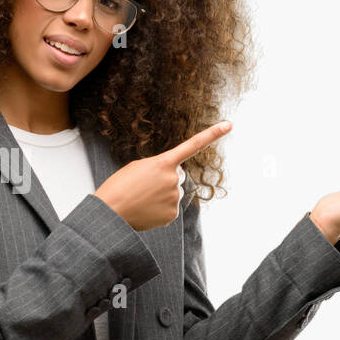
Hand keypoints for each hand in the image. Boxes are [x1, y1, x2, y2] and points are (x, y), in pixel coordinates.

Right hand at [95, 121, 232, 229]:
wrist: (110, 211)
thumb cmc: (120, 186)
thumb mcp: (139, 167)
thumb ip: (161, 168)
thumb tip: (176, 181)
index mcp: (164, 162)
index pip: (193, 145)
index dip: (213, 134)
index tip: (229, 125)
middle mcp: (174, 179)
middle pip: (177, 176)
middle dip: (165, 179)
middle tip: (145, 186)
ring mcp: (175, 197)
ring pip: (173, 192)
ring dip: (161, 194)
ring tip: (142, 198)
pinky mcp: (172, 214)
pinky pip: (170, 208)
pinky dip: (160, 209)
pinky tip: (146, 209)